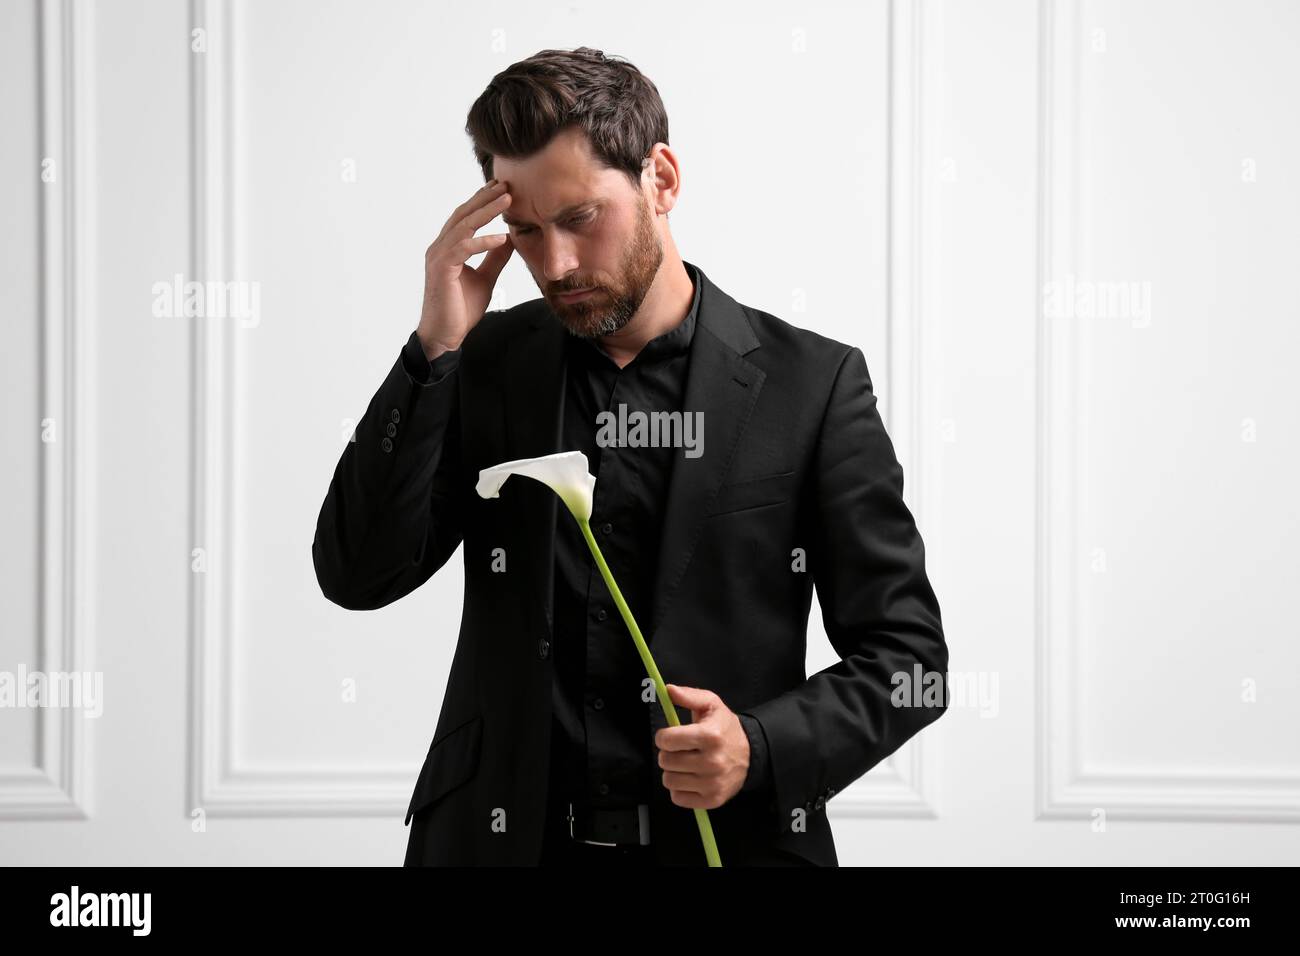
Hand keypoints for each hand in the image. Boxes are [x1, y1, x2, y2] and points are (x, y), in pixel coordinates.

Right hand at [416, 179, 513, 359]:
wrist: (445, 335)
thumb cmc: (460, 309)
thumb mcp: (485, 278)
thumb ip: (494, 259)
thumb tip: (508, 240)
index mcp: (448, 248)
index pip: (465, 217)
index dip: (482, 201)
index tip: (502, 189)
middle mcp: (440, 248)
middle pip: (463, 214)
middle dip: (485, 198)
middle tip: (506, 183)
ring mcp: (438, 257)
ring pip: (463, 226)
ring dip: (486, 211)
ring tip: (507, 200)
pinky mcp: (442, 270)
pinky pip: (463, 249)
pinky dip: (483, 241)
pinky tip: (501, 237)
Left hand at [653, 684, 750, 809]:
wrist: (750, 754)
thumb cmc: (724, 728)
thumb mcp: (711, 705)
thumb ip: (689, 695)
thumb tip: (668, 690)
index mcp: (710, 736)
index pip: (667, 740)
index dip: (663, 737)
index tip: (670, 736)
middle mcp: (712, 761)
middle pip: (666, 761)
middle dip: (668, 753)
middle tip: (680, 750)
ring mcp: (712, 783)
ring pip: (669, 780)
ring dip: (673, 771)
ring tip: (685, 764)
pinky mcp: (712, 800)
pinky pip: (677, 798)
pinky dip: (680, 789)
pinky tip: (691, 778)